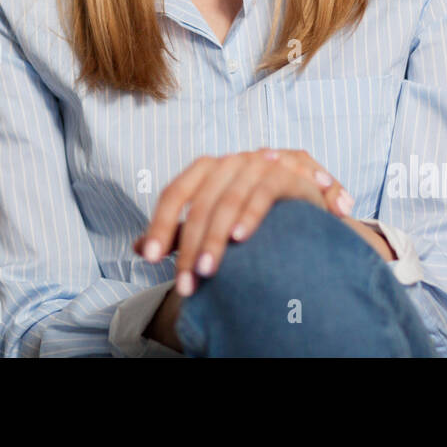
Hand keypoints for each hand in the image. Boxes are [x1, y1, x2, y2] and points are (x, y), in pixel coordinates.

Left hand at [132, 148, 355, 297]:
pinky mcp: (286, 175)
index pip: (174, 194)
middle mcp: (228, 162)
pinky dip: (250, 216)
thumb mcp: (214, 226)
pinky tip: (241, 239)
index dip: (159, 225)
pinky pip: (263, 193)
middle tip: (184, 284)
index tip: (148, 258)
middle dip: (188, 247)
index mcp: (206, 170)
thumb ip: (180, 235)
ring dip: (215, 239)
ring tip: (206, 271)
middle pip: (199, 204)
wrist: (307, 213)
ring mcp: (257, 164)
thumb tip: (138, 249)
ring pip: (227, 201)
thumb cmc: (253, 220)